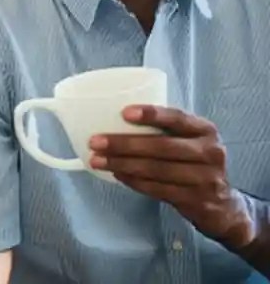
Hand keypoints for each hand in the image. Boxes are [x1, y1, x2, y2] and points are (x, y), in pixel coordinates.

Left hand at [89, 105, 254, 247]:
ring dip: (122, 164)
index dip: (151, 114)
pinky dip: (133, 181)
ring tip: (97, 160)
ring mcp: (205, 178)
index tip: (123, 112)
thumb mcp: (190, 142)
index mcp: (205, 131)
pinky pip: (157, 189)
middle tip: (95, 142)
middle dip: (125, 144)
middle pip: (162, 146)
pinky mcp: (195, 200)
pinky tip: (117, 175)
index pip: (177, 118)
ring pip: (156, 170)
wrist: (223, 205)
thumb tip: (112, 121)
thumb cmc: (194, 164)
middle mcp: (210, 152)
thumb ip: (164, 131)